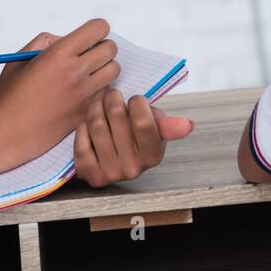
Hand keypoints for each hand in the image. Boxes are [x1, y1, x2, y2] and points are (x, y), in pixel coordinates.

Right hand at [0, 19, 119, 171]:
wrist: (6, 134)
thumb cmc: (9, 96)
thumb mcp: (20, 59)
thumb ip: (46, 42)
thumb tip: (67, 40)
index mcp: (59, 54)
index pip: (99, 28)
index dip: (96, 30)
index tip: (89, 38)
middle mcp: (76, 72)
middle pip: (110, 49)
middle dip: (102, 49)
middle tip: (88, 56)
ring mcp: (84, 94)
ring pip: (114, 71)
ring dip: (104, 69)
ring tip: (88, 76)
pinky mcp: (87, 112)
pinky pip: (107, 93)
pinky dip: (101, 90)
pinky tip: (83, 94)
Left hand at [74, 90, 194, 186]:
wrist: (114, 159)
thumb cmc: (136, 136)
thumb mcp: (155, 128)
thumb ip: (169, 125)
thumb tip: (189, 125)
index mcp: (153, 155)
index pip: (143, 120)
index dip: (136, 102)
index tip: (134, 100)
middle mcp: (134, 168)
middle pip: (116, 116)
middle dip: (112, 98)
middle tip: (111, 94)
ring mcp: (111, 174)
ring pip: (96, 125)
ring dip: (95, 107)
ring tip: (98, 103)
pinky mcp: (91, 175)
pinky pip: (81, 142)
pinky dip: (82, 128)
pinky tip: (88, 125)